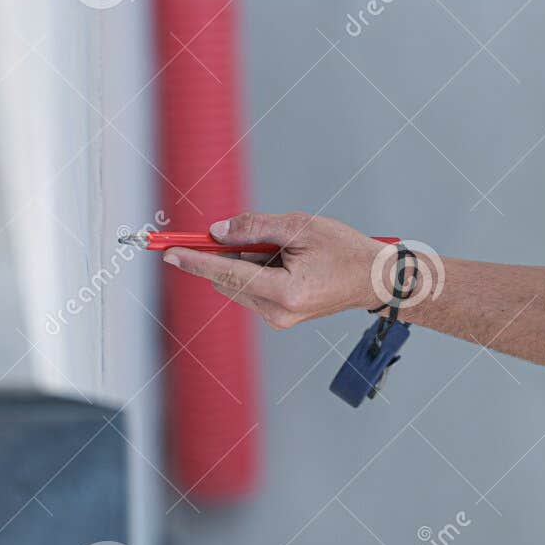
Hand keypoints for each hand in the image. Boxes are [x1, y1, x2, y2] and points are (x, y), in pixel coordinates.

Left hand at [162, 212, 388, 329]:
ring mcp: (279, 318)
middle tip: (227, 235)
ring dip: (244, 261)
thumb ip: (255, 227)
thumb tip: (218, 231)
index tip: (169, 253)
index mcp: (284, 292)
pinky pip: (253, 288)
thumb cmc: (345, 251)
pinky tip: (282, 258)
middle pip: (229, 279)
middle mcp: (277, 312)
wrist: (375, 279)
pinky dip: (255, 269)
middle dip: (224, 254)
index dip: (195, 260)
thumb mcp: (301, 227)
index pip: (228, 273)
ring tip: (283, 248)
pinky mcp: (281, 316)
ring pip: (239, 283)